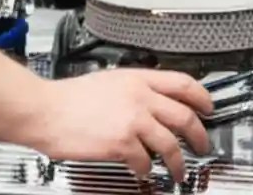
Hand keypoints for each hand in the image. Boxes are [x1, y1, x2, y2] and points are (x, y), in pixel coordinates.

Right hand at [16, 68, 214, 181]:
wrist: (44, 110)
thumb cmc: (67, 98)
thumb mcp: (107, 81)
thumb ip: (132, 89)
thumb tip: (150, 102)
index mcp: (136, 79)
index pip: (182, 83)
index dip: (202, 98)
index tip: (208, 108)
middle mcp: (139, 97)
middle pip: (184, 116)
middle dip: (199, 136)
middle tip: (203, 146)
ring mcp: (132, 120)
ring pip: (171, 144)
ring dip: (179, 162)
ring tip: (179, 171)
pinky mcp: (122, 143)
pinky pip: (146, 161)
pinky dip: (147, 170)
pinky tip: (144, 172)